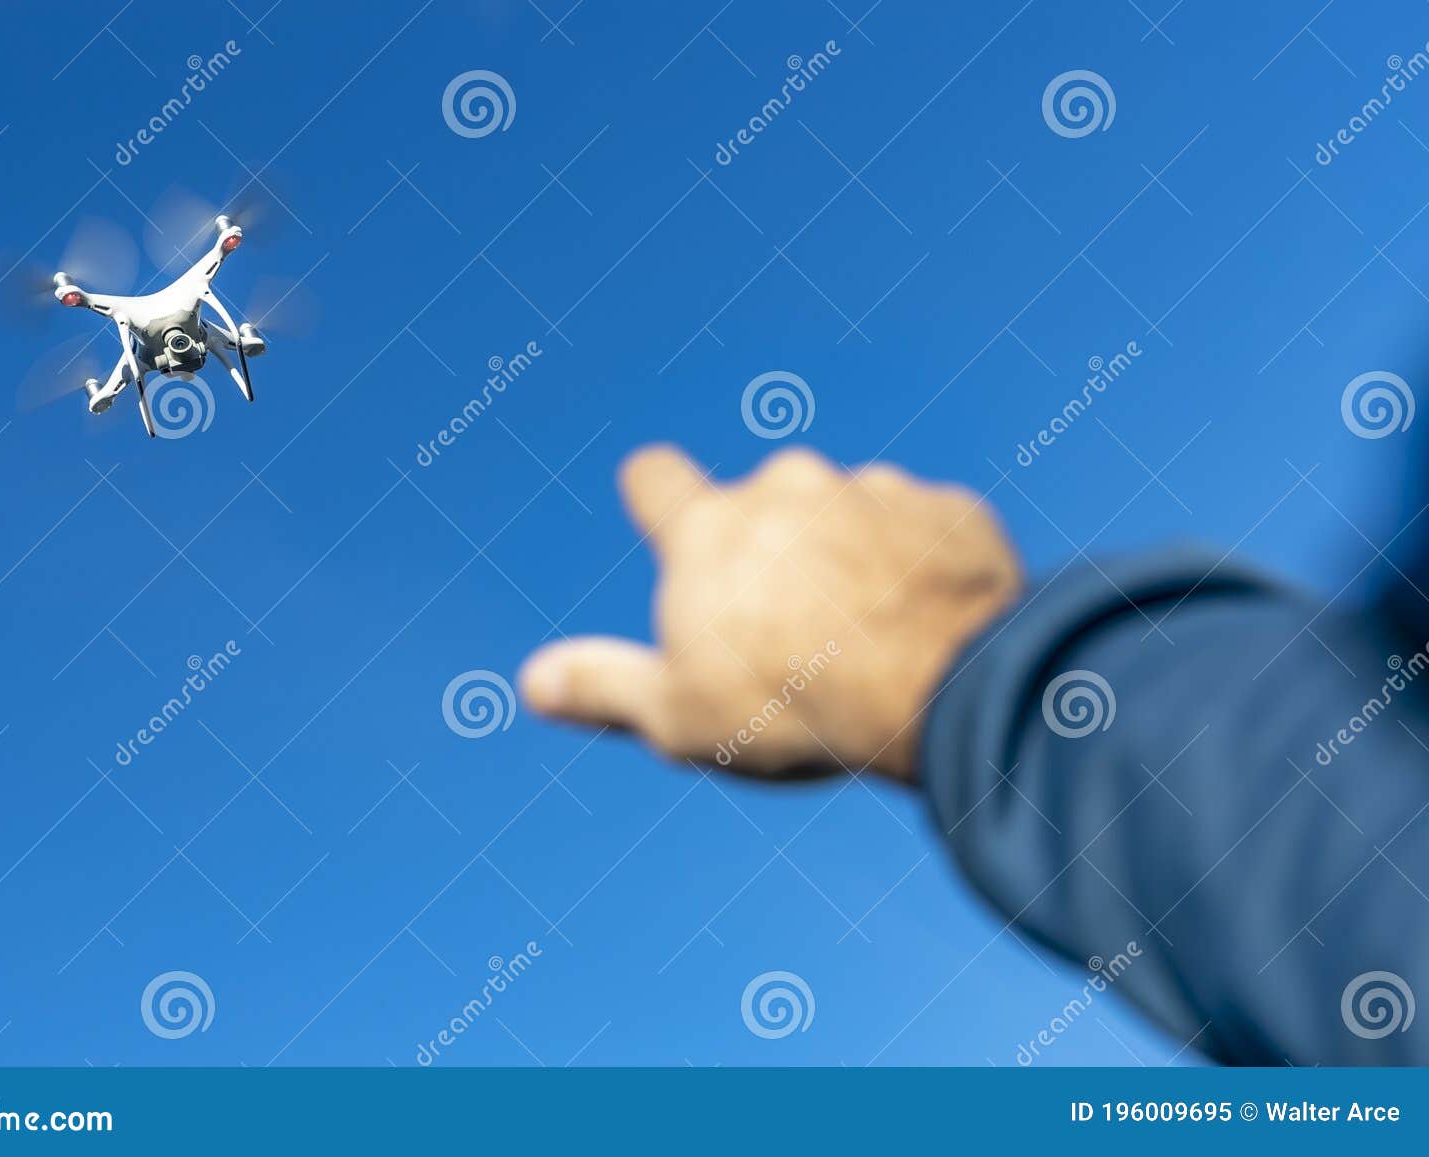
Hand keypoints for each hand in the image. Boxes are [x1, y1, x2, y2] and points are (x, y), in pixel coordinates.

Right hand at [518, 444, 1021, 782]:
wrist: (943, 686)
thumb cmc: (794, 706)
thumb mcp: (679, 716)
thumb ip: (604, 688)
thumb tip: (532, 683)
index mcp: (709, 530)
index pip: (654, 478)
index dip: (656, 498)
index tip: (668, 523)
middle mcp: (787, 487)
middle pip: (761, 505)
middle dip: (772, 552)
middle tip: (792, 633)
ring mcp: (873, 490)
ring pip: (846, 516)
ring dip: (849, 558)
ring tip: (869, 638)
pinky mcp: (947, 508)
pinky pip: (920, 531)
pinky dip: (918, 567)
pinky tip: (928, 625)